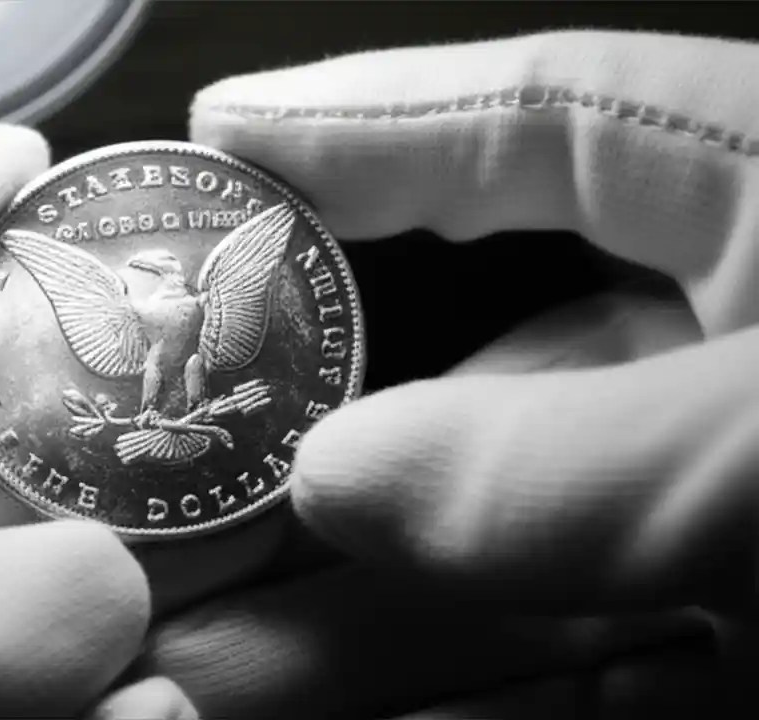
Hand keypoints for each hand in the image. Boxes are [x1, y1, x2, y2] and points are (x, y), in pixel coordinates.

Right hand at [138, 30, 757, 717]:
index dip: (376, 122)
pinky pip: (591, 678)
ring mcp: (754, 527)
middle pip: (510, 385)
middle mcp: (756, 372)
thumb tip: (347, 479)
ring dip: (357, 616)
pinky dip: (464, 706)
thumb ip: (569, 458)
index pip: (560, 123)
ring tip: (195, 660)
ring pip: (526, 557)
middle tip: (185, 474)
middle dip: (336, 454)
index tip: (228, 133)